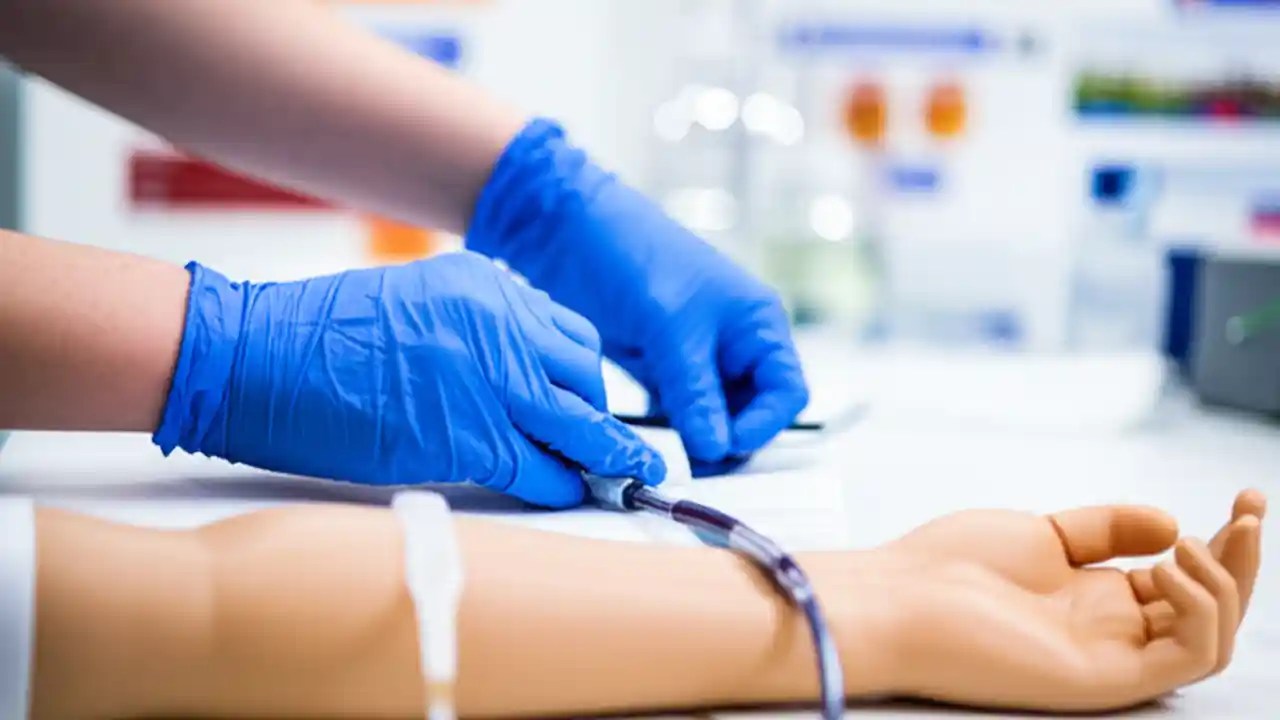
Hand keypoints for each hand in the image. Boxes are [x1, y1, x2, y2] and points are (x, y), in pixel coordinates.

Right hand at [153, 252, 664, 506]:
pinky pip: (539, 467)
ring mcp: (488, 377)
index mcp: (484, 286)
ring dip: (607, 455)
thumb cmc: (316, 339)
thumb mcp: (415, 307)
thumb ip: (472, 333)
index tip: (591, 398)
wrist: (253, 356)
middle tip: (617, 443)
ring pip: (577, 422)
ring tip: (628, 477)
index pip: (566, 331)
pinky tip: (566, 494)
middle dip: (604, 413)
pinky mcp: (468, 434)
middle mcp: (498, 323)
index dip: (583, 373)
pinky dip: (559, 486)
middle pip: (585, 373)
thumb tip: (511, 380)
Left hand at [467, 120, 808, 463]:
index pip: (786, 393)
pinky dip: (669, 429)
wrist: (573, 232)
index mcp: (758, 325)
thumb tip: (717, 449)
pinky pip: (679, 412)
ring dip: (695, 438)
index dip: (763, 425)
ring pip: (714, 418)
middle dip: (727, 438)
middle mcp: (737, 345)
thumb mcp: (670, 328)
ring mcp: (700, 359)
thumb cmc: (635, 258)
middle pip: (753, 413)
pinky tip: (646, 437)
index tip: (723, 446)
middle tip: (691, 460)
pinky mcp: (664, 369)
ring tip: (665, 451)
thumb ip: (695, 392)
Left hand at [858, 490, 1264, 711]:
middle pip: (1207, 607)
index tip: (1246, 497)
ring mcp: (1107, 658)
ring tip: (1190, 542)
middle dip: (1242, 557)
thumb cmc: (947, 567)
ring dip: (1226, 585)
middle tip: (1252, 507)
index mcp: (1094, 600)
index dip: (1223, 542)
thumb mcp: (1042, 532)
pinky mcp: (1102, 680)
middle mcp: (1109, 632)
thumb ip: (1108, 530)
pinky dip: (1199, 610)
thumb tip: (1174, 524)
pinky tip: (1169, 566)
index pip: (1183, 580)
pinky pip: (1186, 658)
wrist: (897, 599)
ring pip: (1210, 638)